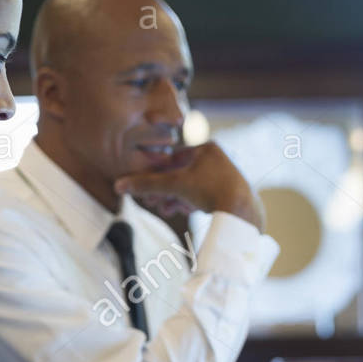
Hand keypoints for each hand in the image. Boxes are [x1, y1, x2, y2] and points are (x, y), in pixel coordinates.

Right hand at [114, 141, 264, 231]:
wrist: (242, 213)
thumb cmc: (211, 191)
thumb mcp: (174, 186)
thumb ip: (147, 185)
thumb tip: (120, 185)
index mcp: (206, 148)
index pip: (173, 159)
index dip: (156, 175)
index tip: (145, 189)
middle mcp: (217, 159)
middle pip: (181, 175)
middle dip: (165, 191)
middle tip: (152, 203)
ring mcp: (225, 176)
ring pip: (191, 187)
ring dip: (175, 199)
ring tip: (166, 210)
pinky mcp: (229, 193)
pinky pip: (203, 196)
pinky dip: (191, 203)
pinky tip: (182, 212)